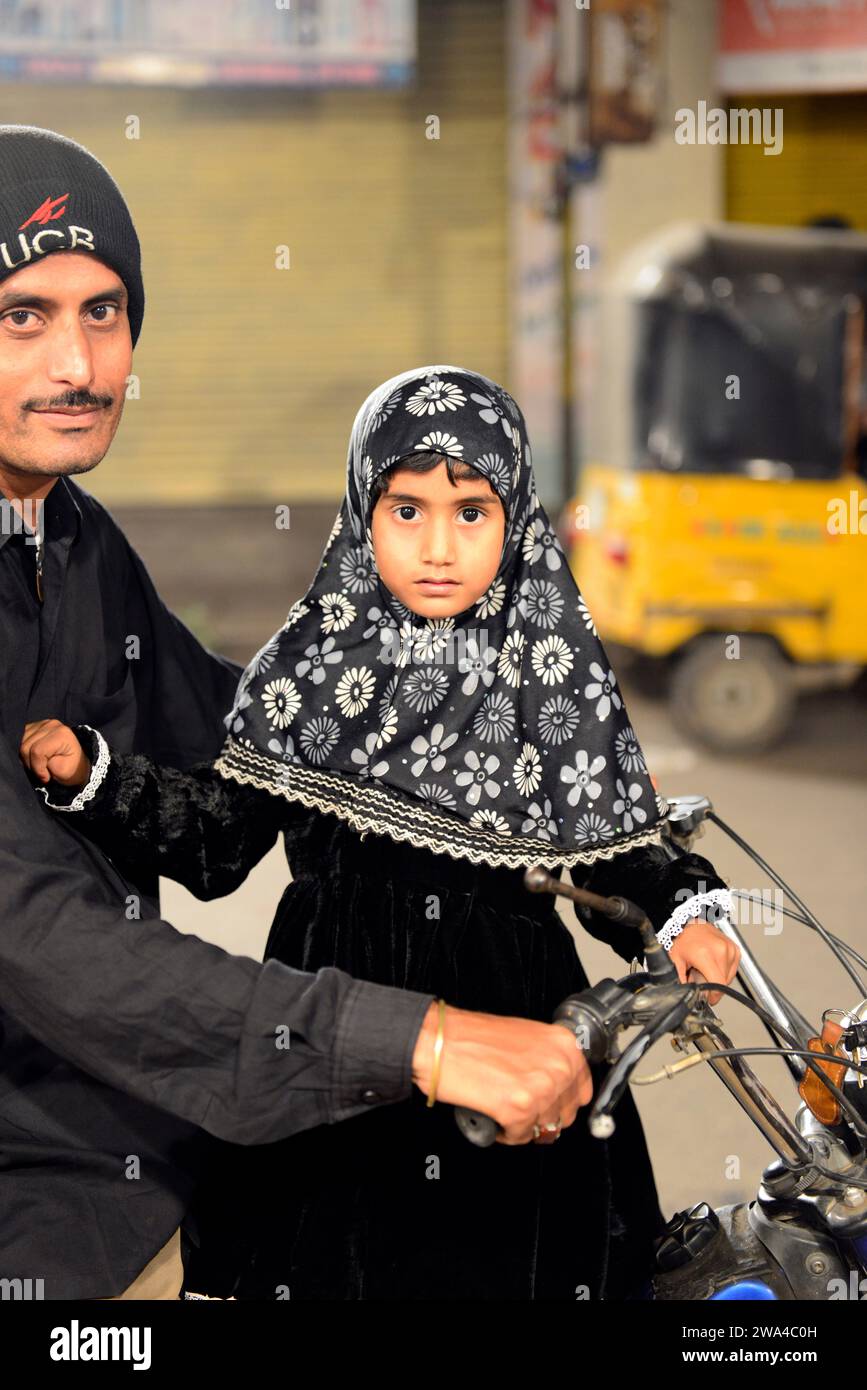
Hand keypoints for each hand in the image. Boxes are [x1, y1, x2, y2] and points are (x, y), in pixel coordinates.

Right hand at [19, 719, 90, 787]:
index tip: (46, 777)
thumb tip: (31, 761)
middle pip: (26, 747)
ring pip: (21, 744)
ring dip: (27, 759)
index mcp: (61, 733)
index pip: (37, 751)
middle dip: (31, 764)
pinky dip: (25, 752)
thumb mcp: (63, 771)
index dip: (38, 767)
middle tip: (42, 772)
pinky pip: (21, 740)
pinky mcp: (34, 727)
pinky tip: (34, 758)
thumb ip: (46, 765)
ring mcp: (42, 724)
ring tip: (40, 765)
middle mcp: (51, 725)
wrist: (75, 763)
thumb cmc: (71, 768)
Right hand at [411, 1003, 592, 1144]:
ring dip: (523, 1125)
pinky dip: (506, 1133)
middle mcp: (559, 1066)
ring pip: (544, 1128)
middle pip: (566, 1113)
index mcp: (564, 1045)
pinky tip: (493, 1116)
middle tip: (521, 1109)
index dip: (563, 1100)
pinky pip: (520, 1137)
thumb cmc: (473, 1037)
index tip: (550, 1103)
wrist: (439, 1042)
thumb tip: (558, 1087)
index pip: (583, 1089)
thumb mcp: (526, 1037)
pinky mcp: (519, 1110)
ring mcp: (541, 1088)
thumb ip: (548, 1059)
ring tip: (503, 1110)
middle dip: (543, 1115)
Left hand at [668, 919, 740, 1005]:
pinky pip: (732, 970)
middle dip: (712, 985)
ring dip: (718, 978)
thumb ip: (681, 981)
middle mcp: (721, 951)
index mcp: (706, 955)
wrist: (689, 922)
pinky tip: (713, 963)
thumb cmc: (682, 939)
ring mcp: (730, 949)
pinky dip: (724, 971)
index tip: (707, 997)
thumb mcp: (675, 961)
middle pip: (723, 983)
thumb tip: (687, 996)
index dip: (712, 996)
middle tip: (700, 976)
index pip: (718, 985)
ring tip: (705, 967)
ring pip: (729, 978)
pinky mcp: (735, 949)